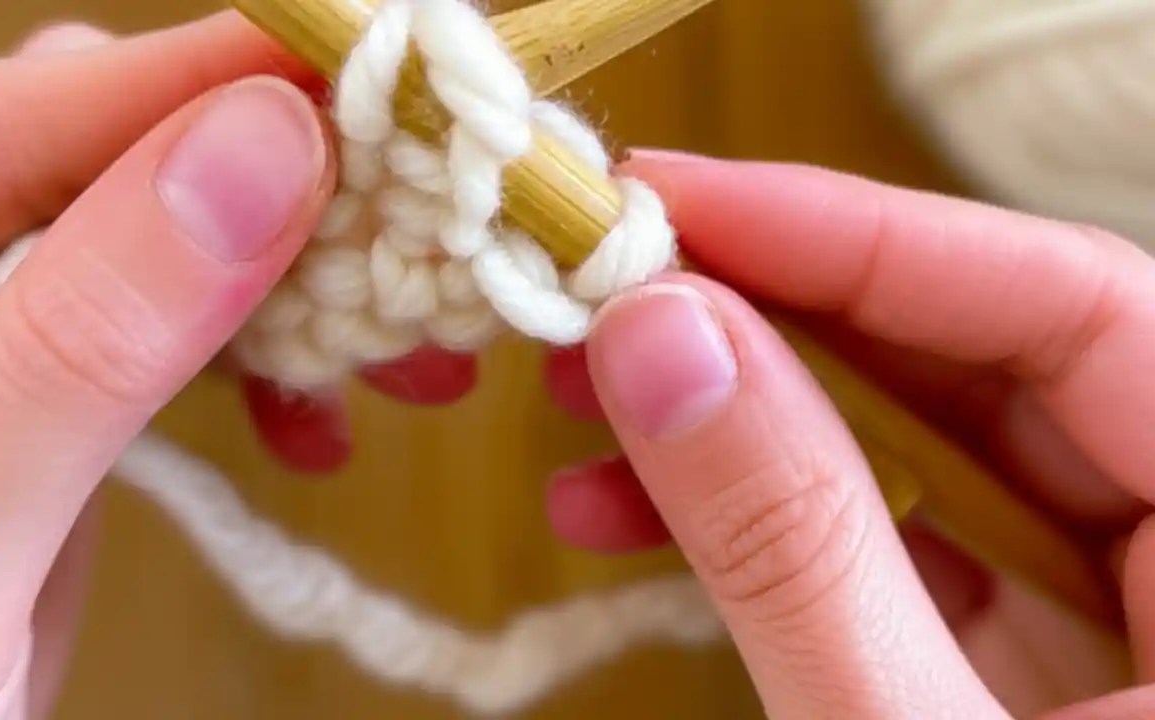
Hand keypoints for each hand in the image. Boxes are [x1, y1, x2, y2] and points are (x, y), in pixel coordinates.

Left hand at [0, 14, 339, 718]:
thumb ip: (74, 351)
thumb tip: (261, 151)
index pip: (5, 121)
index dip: (185, 83)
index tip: (349, 72)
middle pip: (95, 166)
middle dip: (263, 197)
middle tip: (405, 230)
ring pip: (152, 249)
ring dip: (283, 287)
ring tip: (396, 343)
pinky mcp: (46, 413)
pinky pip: (168, 340)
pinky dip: (256, 368)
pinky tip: (316, 423)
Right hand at [561, 152, 1154, 717]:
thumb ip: (798, 547)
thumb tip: (664, 336)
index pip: (1084, 309)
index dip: (870, 239)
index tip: (686, 209)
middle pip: (985, 369)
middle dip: (773, 328)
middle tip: (615, 293)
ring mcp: (1105, 626)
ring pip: (921, 456)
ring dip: (739, 426)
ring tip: (586, 409)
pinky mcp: (1013, 675)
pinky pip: (889, 552)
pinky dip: (761, 531)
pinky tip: (625, 517)